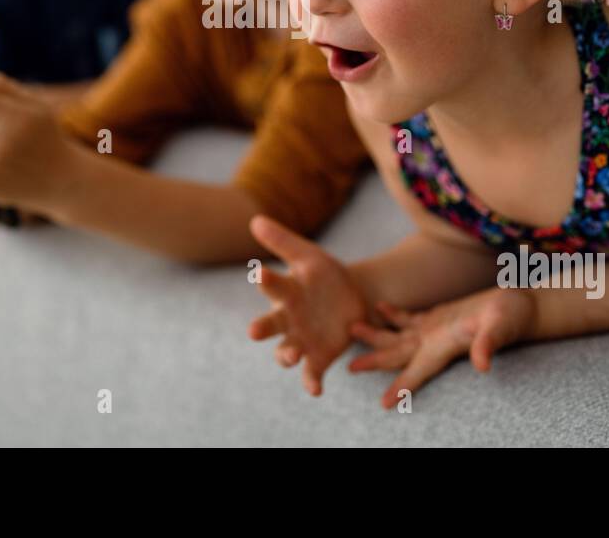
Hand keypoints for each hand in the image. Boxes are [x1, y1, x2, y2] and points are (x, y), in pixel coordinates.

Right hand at [247, 215, 368, 395]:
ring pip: (287, 351)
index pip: (272, 286)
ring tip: (289, 358)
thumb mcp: (309, 255)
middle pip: (271, 324)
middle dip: (262, 328)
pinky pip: (311, 372)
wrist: (354, 298)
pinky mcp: (319, 357)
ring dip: (285, 355)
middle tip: (254, 331)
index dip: (266, 281)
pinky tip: (315, 391)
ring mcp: (302, 339)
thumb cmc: (324, 275)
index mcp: (287, 291)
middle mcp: (289, 319)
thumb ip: (283, 241)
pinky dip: (310, 382)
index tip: (259, 273)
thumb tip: (254, 219)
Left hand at [348, 288, 536, 408]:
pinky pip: (410, 317)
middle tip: (349, 368)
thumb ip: (488, 344)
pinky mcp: (440, 316)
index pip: (418, 373)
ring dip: (376, 334)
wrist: (522, 306)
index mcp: (446, 348)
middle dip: (375, 362)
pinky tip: (379, 307)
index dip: (401, 388)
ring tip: (353, 328)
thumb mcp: (500, 329)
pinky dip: (393, 314)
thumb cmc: (512, 317)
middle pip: (399, 356)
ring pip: (398, 336)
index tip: (383, 405)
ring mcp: (436, 330)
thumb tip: (482, 366)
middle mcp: (436, 342)